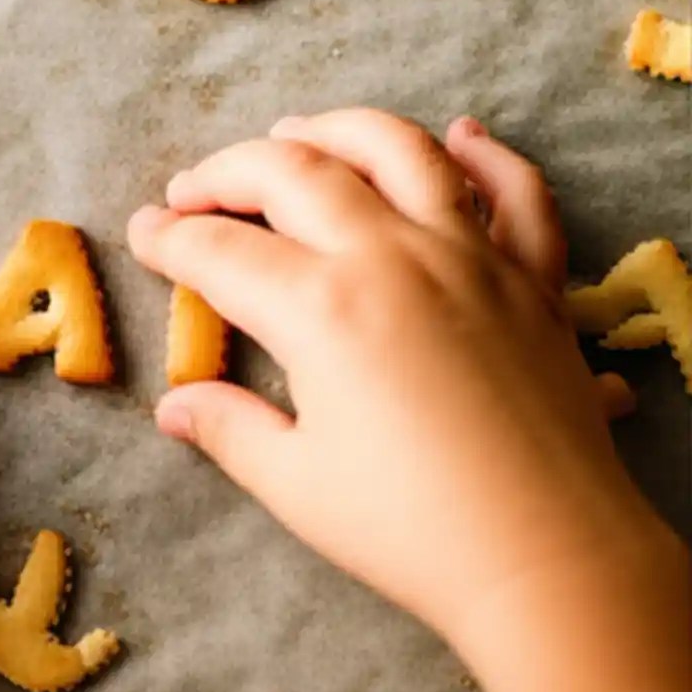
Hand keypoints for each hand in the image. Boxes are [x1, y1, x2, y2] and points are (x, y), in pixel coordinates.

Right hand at [129, 109, 688, 691]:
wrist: (549, 561)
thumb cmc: (412, 531)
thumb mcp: (297, 485)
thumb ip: (230, 429)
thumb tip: (174, 407)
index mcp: (321, 310)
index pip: (221, 253)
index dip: (169, 240)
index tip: (142, 233)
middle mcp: (392, 258)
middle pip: (292, 174)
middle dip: (226, 172)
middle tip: (190, 189)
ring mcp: (470, 257)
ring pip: (398, 151)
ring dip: (334, 130)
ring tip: (294, 133)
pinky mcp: (532, 279)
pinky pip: (516, 194)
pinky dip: (486, 156)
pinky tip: (457, 137)